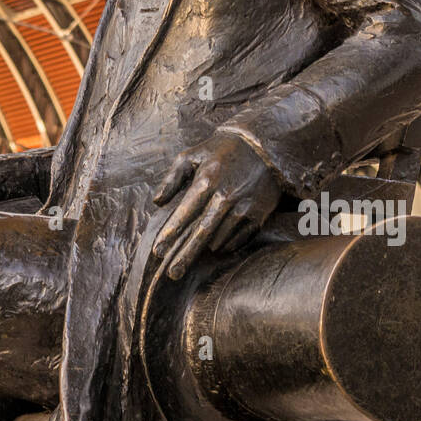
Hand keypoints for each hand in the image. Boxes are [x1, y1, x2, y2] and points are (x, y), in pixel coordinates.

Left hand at [152, 132, 280, 279]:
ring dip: (205, 250)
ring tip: (189, 260)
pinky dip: (226, 245)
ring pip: (220, 238)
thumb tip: (157, 201)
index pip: (184, 214)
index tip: (158, 251)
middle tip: (172, 274)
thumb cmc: (221, 150)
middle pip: (201, 234)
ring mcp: (244, 207)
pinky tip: (216, 247)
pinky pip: (239, 238)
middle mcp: (225, 197)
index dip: (170, 234)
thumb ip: (172, 178)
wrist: (262, 145)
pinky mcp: (258, 215)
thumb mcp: (192, 155)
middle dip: (185, 255)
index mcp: (206, 181)